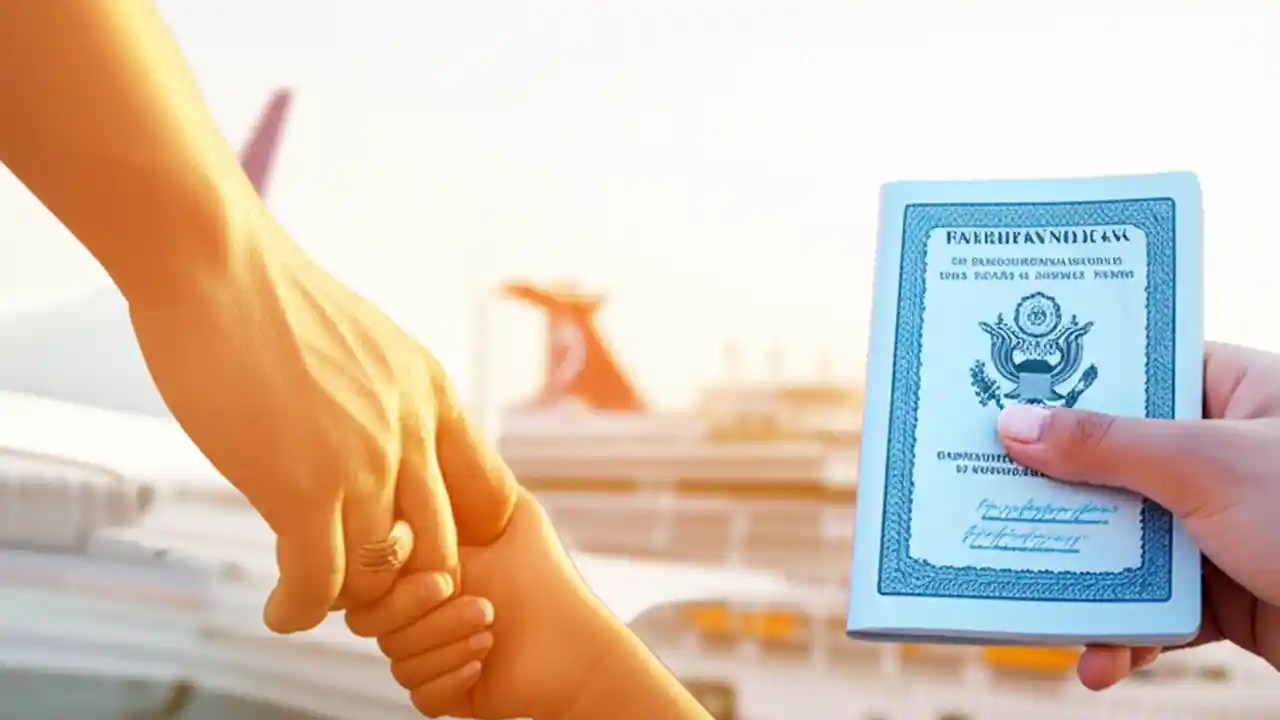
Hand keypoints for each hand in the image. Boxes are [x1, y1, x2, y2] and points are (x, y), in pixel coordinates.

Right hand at [127, 224, 516, 631]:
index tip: (412, 553)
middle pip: (441, 556)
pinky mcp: (302, 489)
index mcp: (432, 395)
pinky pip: (320, 585)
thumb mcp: (365, 344)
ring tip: (309, 596)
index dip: (456, 539)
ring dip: (344, 602)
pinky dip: (300, 610)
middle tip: (355, 587)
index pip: (490, 498)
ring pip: (378, 580)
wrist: (215, 263)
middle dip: (402, 587)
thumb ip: (383, 400)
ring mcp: (363, 464)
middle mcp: (412, 433)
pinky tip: (280, 608)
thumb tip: (370, 438)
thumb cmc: (271, 301)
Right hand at [346, 489, 710, 719]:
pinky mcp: (436, 687)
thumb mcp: (508, 513)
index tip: (446, 574)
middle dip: (427, 616)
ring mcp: (422, 646)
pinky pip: (415, 691)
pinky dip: (451, 678)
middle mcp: (415, 605)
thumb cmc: (543, 579)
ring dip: (449, 644)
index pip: (368, 572)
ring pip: (393, 656)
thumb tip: (430, 427)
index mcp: (419, 564)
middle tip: (481, 605)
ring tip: (492, 630)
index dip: (396, 578)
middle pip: (369, 618)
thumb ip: (464, 479)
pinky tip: (484, 660)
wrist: (574, 647)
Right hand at [996, 341, 1279, 689]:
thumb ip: (1107, 445)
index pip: (1135, 368)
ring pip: (1121, 537)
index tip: (994, 387)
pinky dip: (1122, 634)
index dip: (1064, 378)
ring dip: (1076, 572)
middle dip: (1050, 488)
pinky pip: (1150, 605)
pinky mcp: (1220, 591)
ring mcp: (1217, 524)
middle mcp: (1220, 453)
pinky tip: (1097, 660)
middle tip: (977, 487)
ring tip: (1021, 589)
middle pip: (1111, 459)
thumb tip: (1012, 425)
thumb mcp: (1209, 468)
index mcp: (1233, 392)